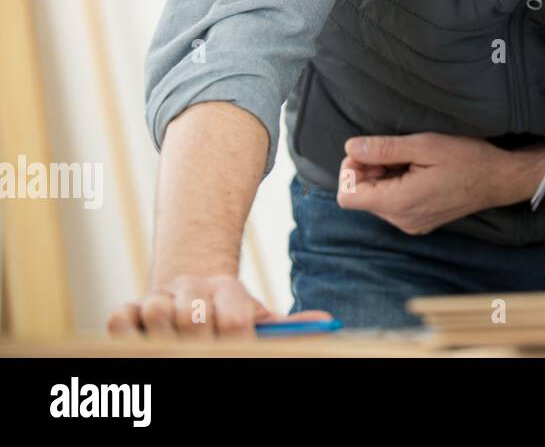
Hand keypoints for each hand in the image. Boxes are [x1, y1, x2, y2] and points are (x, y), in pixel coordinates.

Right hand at [107, 273, 332, 338]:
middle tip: (203, 353)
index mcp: (229, 290)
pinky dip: (129, 334)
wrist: (191, 293)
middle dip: (200, 344)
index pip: (234, 320)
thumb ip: (289, 327)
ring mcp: (159, 296)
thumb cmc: (229, 317)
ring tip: (178, 346)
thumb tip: (328, 323)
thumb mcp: (259, 318)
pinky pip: (120, 319)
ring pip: (157, 313)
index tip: (239, 351)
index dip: (237, 343)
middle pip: (193, 317)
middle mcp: (193, 288)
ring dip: (166, 337)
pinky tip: (147, 343)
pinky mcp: (129, 308)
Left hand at [337, 132, 519, 234]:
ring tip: (411, 162)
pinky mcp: (419, 223)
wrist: (499, 179)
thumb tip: (351, 148)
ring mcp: (411, 224)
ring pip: (376, 201)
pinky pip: (393, 206)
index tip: (371, 152)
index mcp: (399, 202)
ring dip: (384, 179)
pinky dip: (396, 187)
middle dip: (369, 172)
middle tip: (396, 153)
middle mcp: (402, 220)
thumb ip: (384, 149)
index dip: (351, 170)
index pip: (347, 196)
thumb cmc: (467, 158)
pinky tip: (418, 174)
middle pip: (361, 198)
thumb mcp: (425, 145)